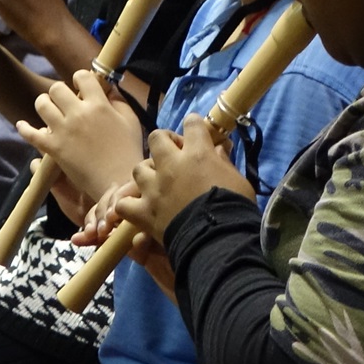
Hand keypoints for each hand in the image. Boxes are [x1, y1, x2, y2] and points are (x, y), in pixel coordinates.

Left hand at [17, 70, 147, 208]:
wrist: (118, 181)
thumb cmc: (128, 151)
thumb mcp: (130, 120)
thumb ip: (118, 101)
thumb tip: (106, 89)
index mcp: (98, 105)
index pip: (82, 77)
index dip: (80, 78)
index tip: (81, 86)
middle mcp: (78, 114)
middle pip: (56, 89)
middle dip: (60, 92)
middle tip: (65, 101)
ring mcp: (63, 130)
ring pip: (42, 105)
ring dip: (44, 104)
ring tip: (49, 110)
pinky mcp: (54, 147)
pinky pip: (31, 134)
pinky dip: (24, 128)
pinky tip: (21, 125)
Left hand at [114, 114, 252, 242]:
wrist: (217, 240)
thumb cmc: (234, 208)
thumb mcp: (238, 181)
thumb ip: (224, 162)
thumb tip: (219, 149)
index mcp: (197, 153)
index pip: (192, 123)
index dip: (194, 125)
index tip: (196, 132)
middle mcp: (171, 165)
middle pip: (157, 137)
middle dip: (164, 142)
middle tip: (173, 155)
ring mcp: (154, 188)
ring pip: (139, 168)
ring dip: (147, 173)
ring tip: (156, 183)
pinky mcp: (143, 211)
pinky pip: (124, 203)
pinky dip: (129, 205)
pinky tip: (137, 207)